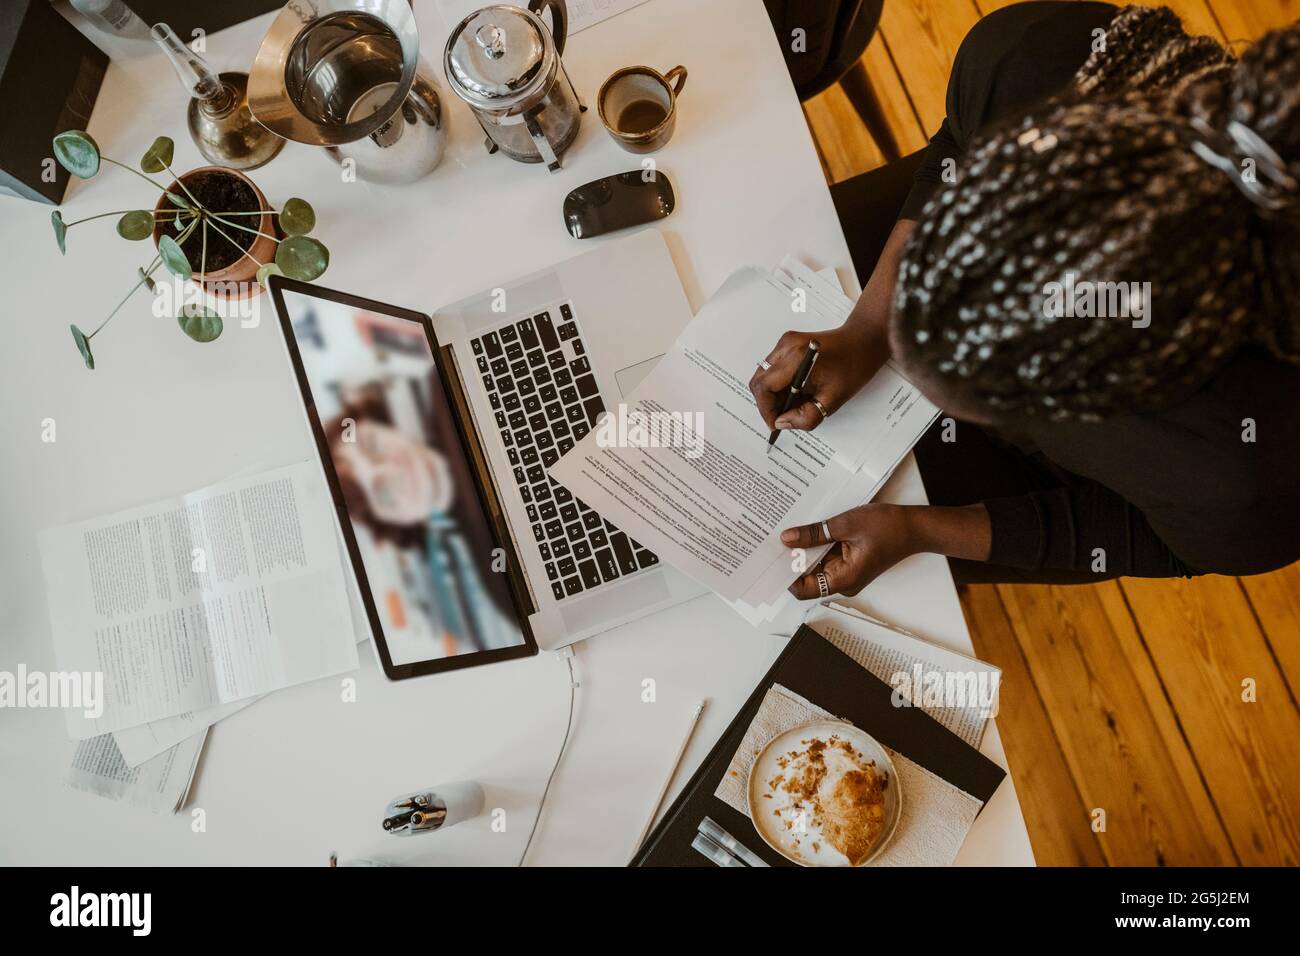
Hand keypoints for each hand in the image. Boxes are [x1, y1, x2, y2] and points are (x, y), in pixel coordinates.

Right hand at [748, 322, 886, 432]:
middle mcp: (786, 346)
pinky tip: (797, 392)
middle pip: (759, 381)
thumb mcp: (833, 399)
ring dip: (773, 395)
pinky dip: (779, 385)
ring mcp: (785, 343)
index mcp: (796, 358)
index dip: (766, 410)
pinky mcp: (787, 344)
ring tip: (794, 405)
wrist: (863, 340)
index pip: (764, 387)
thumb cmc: (854, 365)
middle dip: (768, 404)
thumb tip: (782, 422)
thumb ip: (806, 417)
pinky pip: (772, 369)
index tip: (776, 424)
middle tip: (784, 417)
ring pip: (764, 376)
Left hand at [781, 504, 915, 598]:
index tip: (772, 558)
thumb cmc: (889, 527)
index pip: (803, 588)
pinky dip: (816, 545)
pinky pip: (826, 556)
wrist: (915, 527)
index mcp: (844, 578)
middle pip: (807, 576)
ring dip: (805, 550)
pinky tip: (808, 530)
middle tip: (774, 540)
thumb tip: (787, 539)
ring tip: (790, 530)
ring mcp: (846, 571)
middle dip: (792, 559)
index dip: (786, 575)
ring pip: (816, 565)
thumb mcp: (846, 525)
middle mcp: (844, 580)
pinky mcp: (849, 561)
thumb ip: (814, 533)